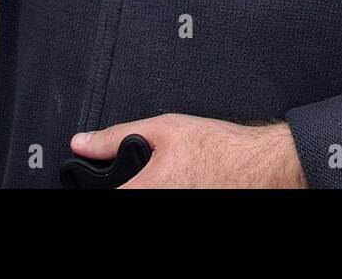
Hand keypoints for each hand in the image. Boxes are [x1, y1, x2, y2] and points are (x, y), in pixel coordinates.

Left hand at [70, 113, 308, 188]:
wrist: (259, 165)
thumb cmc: (220, 148)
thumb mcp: (165, 127)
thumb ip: (116, 136)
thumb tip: (82, 143)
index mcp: (143, 190)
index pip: (104, 195)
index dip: (101, 186)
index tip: (103, 180)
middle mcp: (157, 204)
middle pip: (125, 196)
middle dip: (130, 185)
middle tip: (147, 174)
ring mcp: (175, 212)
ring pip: (146, 202)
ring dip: (150, 188)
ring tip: (167, 178)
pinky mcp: (190, 209)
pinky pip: (168, 202)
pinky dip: (171, 191)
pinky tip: (182, 183)